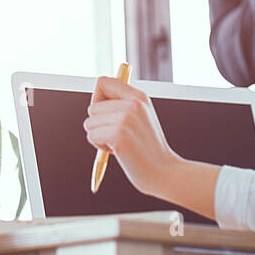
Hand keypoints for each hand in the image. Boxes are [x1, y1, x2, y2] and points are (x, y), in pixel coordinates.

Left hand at [84, 76, 179, 197]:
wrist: (165, 172)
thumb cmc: (150, 149)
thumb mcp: (141, 118)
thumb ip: (122, 104)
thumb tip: (96, 101)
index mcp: (139, 96)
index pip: (103, 82)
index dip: (98, 98)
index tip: (106, 115)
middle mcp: (133, 103)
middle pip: (92, 107)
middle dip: (99, 124)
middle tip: (118, 136)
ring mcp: (126, 118)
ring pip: (90, 123)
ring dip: (99, 136)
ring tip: (120, 144)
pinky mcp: (118, 134)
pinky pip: (92, 136)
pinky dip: (100, 147)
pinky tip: (118, 151)